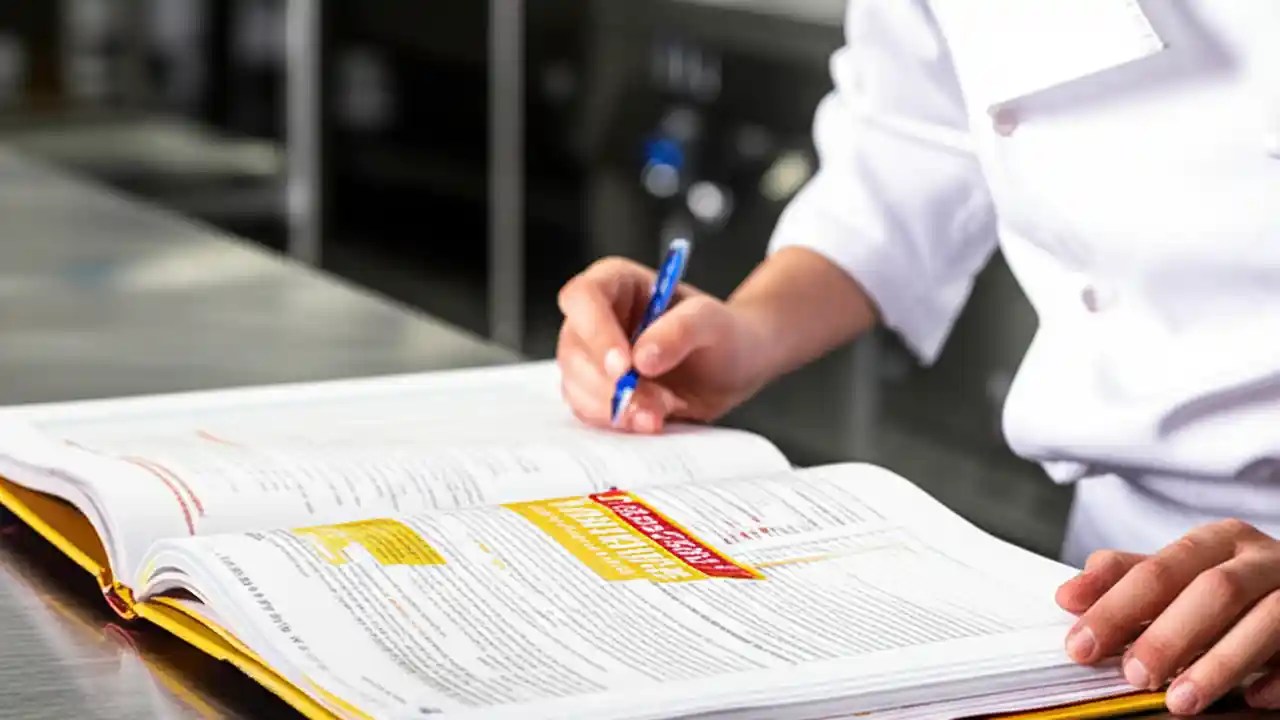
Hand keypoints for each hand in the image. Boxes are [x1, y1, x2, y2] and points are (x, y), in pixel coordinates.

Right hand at [555, 257, 764, 432]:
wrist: (733, 369)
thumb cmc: (723, 333)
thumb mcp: (713, 322)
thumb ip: (682, 330)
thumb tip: (642, 358)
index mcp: (617, 283)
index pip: (584, 297)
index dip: (596, 332)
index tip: (625, 367)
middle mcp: (596, 318)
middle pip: (573, 348)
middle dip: (609, 384)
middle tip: (651, 403)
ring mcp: (593, 357)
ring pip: (576, 385)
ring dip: (615, 407)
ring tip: (660, 413)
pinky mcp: (598, 391)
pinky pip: (590, 410)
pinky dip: (618, 421)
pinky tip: (651, 419)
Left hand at [1055, 519, 1279, 714]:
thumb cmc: (1228, 587)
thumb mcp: (1179, 576)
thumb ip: (1125, 581)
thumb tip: (1068, 597)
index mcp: (1216, 541)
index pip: (1158, 569)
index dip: (1115, 606)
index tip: (1081, 644)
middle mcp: (1259, 560)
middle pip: (1213, 590)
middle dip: (1168, 635)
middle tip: (1133, 675)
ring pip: (1265, 620)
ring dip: (1219, 663)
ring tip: (1179, 701)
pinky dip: (1278, 676)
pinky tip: (1252, 698)